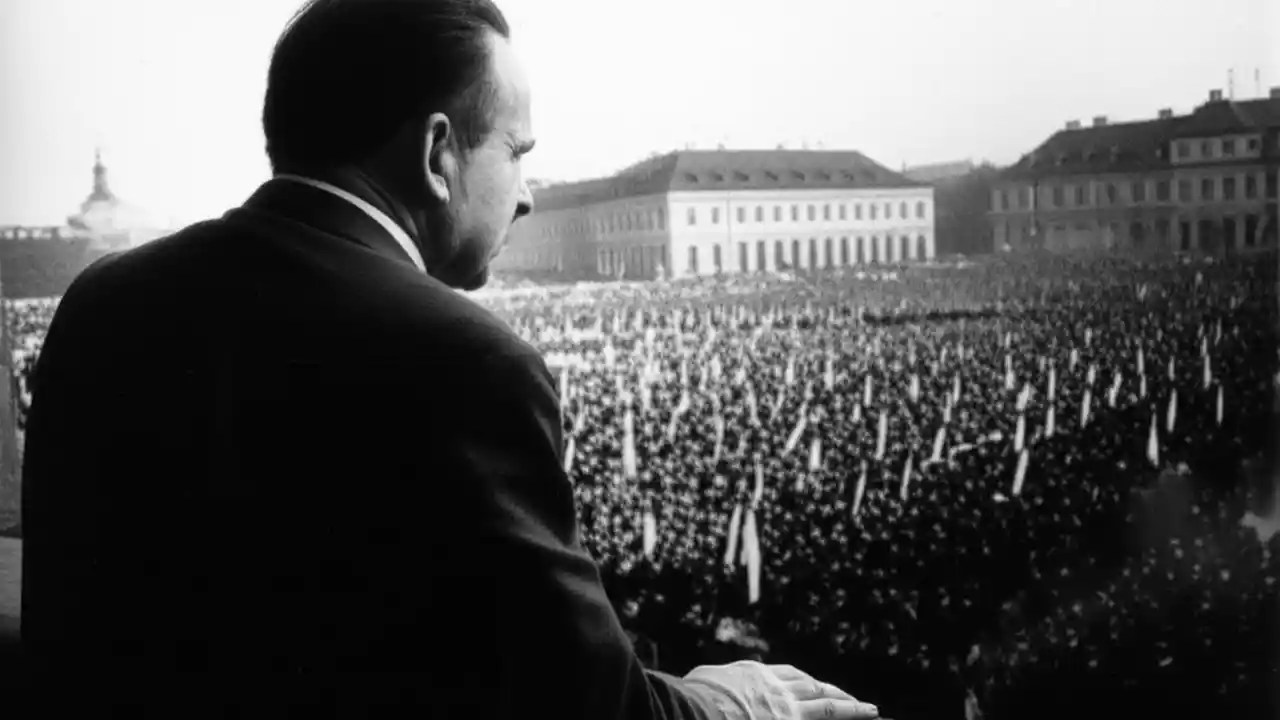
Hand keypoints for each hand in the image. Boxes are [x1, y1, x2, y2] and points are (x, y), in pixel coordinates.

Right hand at [684, 660, 878, 719]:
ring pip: (826, 705)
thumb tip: (707, 682)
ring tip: (870, 711)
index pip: (790, 676)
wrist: (697, 708)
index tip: (817, 688)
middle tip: (854, 699)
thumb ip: (717, 681)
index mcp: (756, 675)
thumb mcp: (703, 679)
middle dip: (834, 693)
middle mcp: (775, 688)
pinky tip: (859, 719)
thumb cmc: (692, 697)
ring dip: (851, 707)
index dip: (807, 683)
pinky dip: (842, 719)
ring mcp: (785, 708)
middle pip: (813, 688)